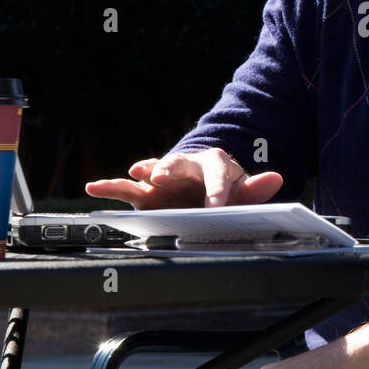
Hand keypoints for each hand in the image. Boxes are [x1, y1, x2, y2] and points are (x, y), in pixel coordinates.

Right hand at [84, 148, 282, 208]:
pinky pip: (125, 189)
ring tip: (133, 174)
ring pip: (150, 171)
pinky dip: (109, 186)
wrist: (205, 190)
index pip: (216, 172)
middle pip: (178, 163)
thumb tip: (276, 178)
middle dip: (169, 168)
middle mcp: (186, 168)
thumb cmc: (225, 190)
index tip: (215, 206)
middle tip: (162, 177)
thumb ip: (256, 188)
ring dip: (142, 171)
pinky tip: (93, 187)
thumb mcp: (243, 191)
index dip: (216, 188)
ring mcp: (164, 180)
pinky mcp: (147, 194)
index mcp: (213, 164)